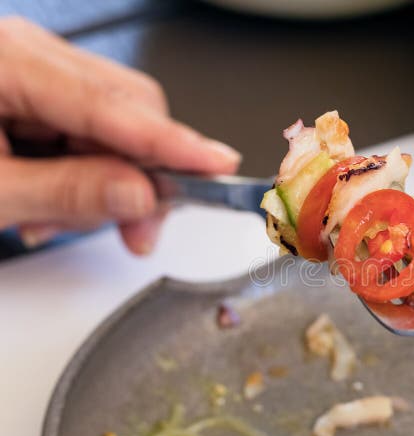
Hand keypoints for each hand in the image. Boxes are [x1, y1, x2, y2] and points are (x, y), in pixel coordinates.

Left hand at [0, 17, 240, 253]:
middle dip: (141, 173)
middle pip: (126, 108)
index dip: (174, 144)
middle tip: (137, 231)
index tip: (219, 167)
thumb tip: (139, 193)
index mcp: (8, 61)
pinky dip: (78, 171)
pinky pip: (81, 128)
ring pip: (110, 123)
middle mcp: (25, 53)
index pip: (116, 108)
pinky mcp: (25, 89)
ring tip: (59, 224)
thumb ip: (68, 192)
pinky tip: (47, 204)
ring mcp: (27, 68)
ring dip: (106, 179)